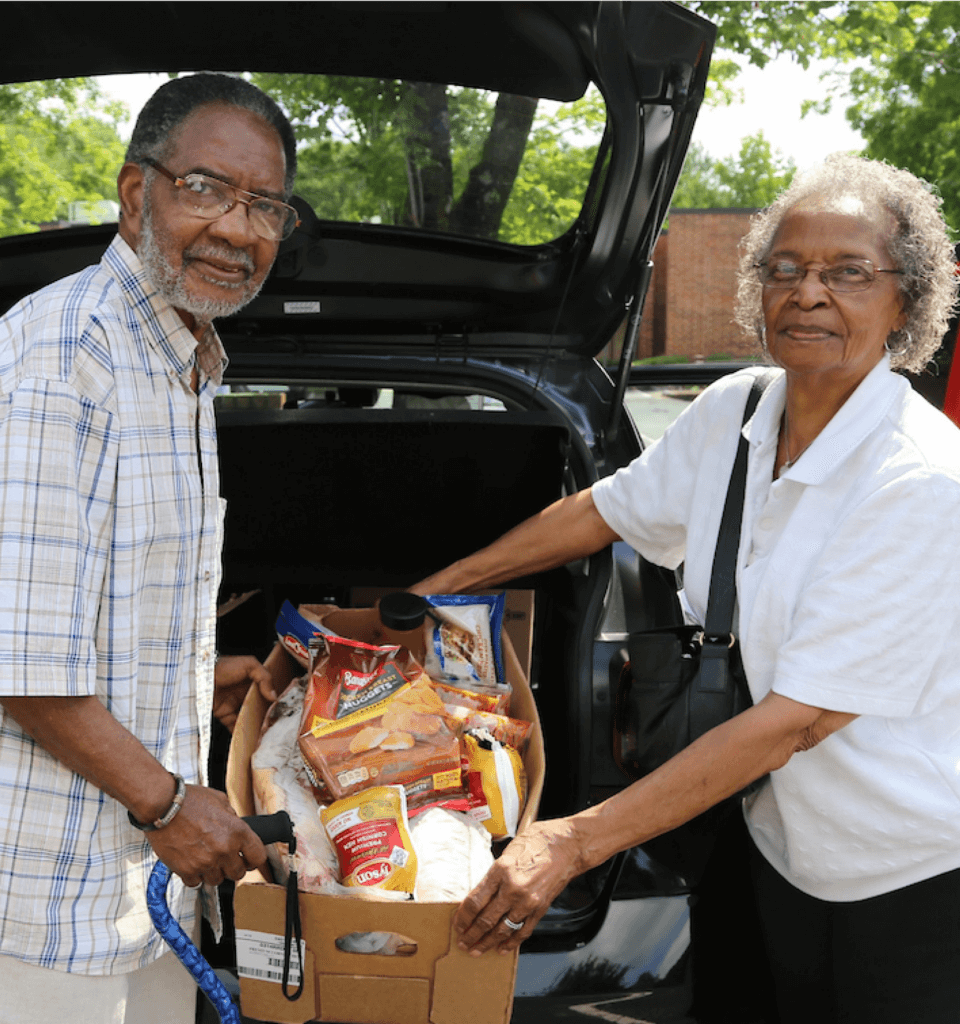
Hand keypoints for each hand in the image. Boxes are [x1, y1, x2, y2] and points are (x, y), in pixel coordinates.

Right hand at [146, 783, 266, 886]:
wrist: (163, 806)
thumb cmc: (190, 800)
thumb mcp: (220, 800)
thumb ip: (232, 817)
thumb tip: (235, 825)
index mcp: (237, 831)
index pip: (258, 857)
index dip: (253, 859)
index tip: (248, 859)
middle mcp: (224, 849)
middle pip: (238, 874)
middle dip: (233, 867)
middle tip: (225, 860)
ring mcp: (205, 862)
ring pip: (217, 880)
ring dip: (214, 872)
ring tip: (206, 859)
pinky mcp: (186, 870)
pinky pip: (196, 883)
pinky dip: (195, 876)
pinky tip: (192, 863)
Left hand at [213, 654, 276, 731]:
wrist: (200, 679)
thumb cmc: (223, 667)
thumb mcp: (249, 664)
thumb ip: (264, 677)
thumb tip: (273, 695)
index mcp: (250, 680)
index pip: (265, 691)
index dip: (273, 699)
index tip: (281, 707)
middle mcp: (242, 693)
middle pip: (258, 706)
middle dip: (266, 713)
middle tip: (275, 721)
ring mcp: (233, 704)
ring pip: (248, 717)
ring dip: (255, 723)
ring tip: (264, 731)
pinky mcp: (224, 714)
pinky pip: (234, 725)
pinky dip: (241, 731)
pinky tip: (249, 735)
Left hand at [454, 818, 583, 955]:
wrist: (567, 845)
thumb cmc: (538, 841)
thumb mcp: (508, 851)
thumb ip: (495, 874)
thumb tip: (480, 893)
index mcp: (501, 870)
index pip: (475, 901)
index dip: (463, 917)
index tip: (457, 925)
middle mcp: (513, 888)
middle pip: (486, 920)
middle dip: (471, 935)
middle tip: (463, 942)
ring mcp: (528, 901)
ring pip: (502, 930)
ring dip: (487, 943)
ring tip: (477, 950)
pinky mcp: (541, 909)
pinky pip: (523, 931)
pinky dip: (511, 942)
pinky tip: (502, 948)